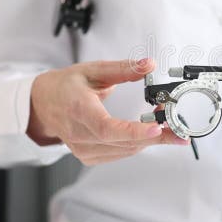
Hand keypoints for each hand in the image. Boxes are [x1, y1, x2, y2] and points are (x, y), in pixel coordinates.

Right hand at [28, 58, 188, 165]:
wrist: (41, 105)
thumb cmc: (65, 86)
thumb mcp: (93, 70)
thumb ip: (123, 69)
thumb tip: (148, 64)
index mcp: (79, 109)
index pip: (107, 128)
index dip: (134, 131)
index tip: (157, 127)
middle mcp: (80, 134)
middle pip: (123, 143)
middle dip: (156, 136)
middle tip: (179, 129)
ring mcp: (83, 149)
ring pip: (125, 150)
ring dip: (150, 139)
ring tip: (167, 124)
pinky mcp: (89, 156)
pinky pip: (120, 154)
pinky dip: (137, 144)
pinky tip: (148, 132)